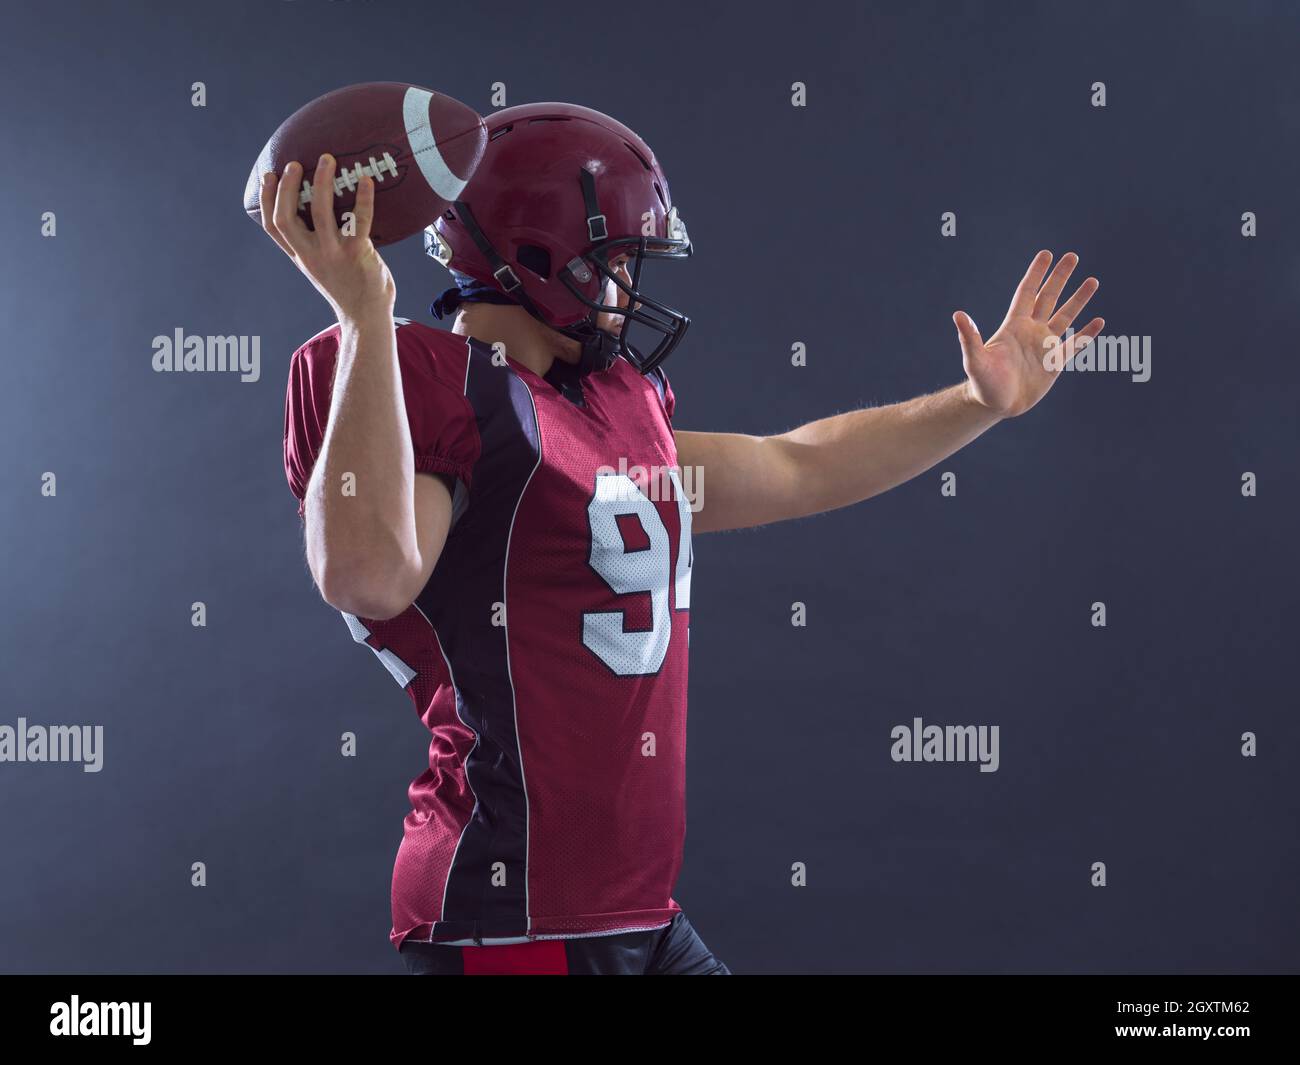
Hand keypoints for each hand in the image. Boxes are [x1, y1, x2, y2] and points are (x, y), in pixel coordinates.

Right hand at [259, 154, 395, 323]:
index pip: (273, 227)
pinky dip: (363, 199)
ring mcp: (333, 254)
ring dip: (323, 182)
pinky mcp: (356, 254)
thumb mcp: (321, 267)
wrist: (366, 316)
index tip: (269, 176)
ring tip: (327, 160)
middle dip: (288, 188)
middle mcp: (311, 254)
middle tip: (296, 163)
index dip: (267, 199)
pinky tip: (366, 182)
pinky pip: (359, 221)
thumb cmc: (348, 286)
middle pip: (287, 218)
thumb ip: (313, 244)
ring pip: (320, 213)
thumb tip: (318, 210)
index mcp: (300, 256)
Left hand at [953, 250, 1102, 417]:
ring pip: (1066, 316)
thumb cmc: (982, 383)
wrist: (996, 405)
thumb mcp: (975, 359)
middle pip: (1049, 297)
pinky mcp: (1054, 363)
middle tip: (1073, 256)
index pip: (1028, 292)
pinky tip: (1098, 322)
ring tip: (1093, 281)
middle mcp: (1031, 331)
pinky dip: (1086, 333)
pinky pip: (1074, 344)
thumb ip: (970, 337)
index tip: (1047, 254)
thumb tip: (958, 315)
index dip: (1037, 273)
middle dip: (1060, 277)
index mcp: (1014, 326)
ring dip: (1079, 299)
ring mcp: (1044, 345)